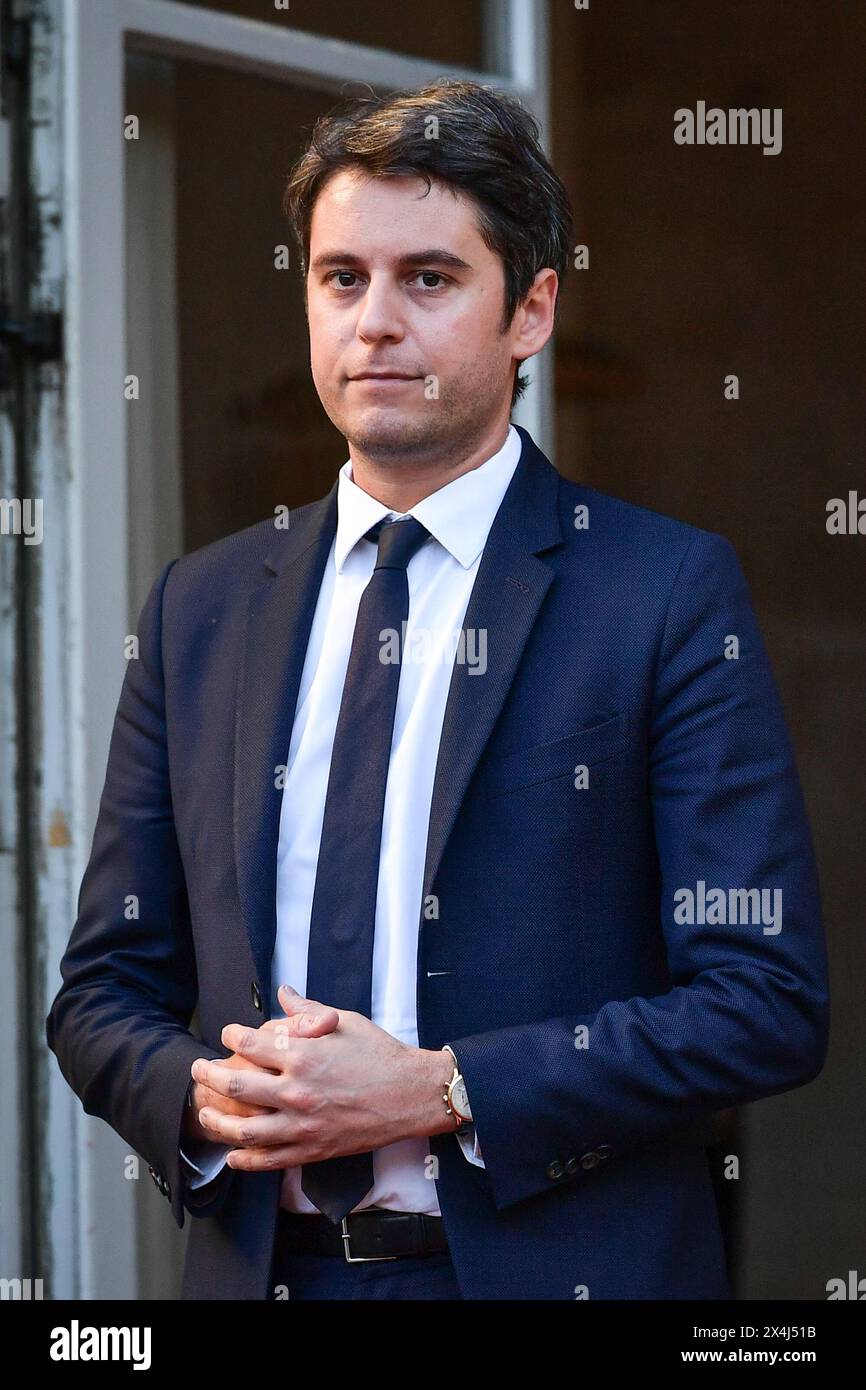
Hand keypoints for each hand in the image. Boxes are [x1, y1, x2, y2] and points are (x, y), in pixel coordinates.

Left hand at [189, 984, 454, 1171]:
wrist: (411, 1095)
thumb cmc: (380, 1055)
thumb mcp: (345, 1022)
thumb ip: (307, 1011)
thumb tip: (283, 992)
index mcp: (304, 1055)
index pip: (250, 1044)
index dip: (231, 1036)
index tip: (227, 1034)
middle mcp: (298, 1091)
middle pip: (237, 1086)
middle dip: (210, 1075)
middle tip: (200, 1069)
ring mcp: (303, 1125)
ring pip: (244, 1129)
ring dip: (217, 1121)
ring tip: (205, 1111)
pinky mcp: (312, 1149)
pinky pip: (269, 1160)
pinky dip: (245, 1159)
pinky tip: (232, 1153)